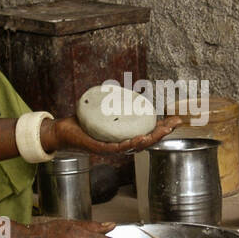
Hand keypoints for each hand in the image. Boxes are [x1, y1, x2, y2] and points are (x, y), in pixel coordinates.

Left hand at [43, 115, 181, 155]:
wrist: (62, 132)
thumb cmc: (82, 123)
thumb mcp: (103, 111)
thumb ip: (115, 104)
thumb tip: (126, 89)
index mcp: (123, 137)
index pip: (148, 132)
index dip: (163, 127)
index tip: (177, 120)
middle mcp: (120, 145)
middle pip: (147, 141)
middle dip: (162, 133)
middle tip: (174, 124)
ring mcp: (111, 148)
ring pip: (136, 145)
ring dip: (151, 139)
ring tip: (162, 131)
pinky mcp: (100, 148)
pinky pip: (118, 147)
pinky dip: (130, 143)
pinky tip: (139, 138)